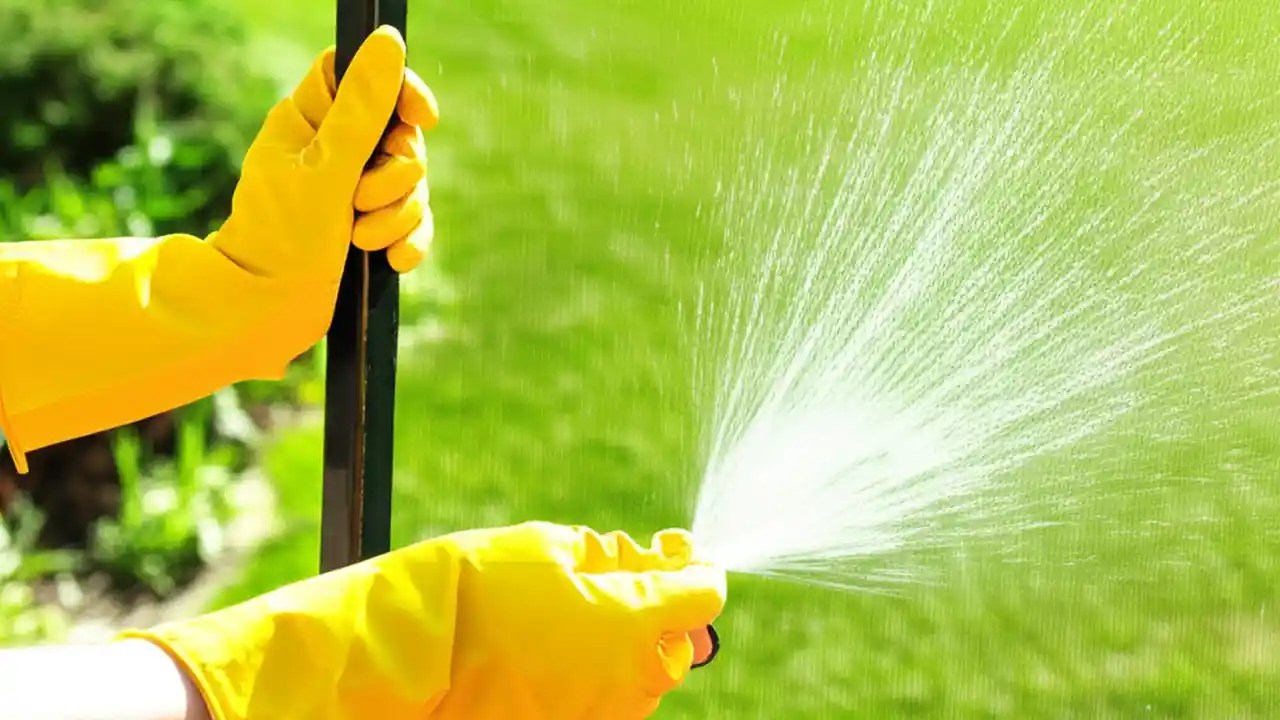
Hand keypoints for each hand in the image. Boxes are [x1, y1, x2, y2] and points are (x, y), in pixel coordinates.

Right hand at [125, 522, 726, 719]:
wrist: (412, 653)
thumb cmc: (479, 587)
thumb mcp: (553, 549)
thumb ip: (617, 558)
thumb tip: (654, 559)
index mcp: (634, 622)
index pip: (704, 592)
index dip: (695, 564)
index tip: (675, 549)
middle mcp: (630, 677)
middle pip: (683, 640)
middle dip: (666, 604)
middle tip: (625, 572)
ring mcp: (603, 711)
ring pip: (647, 674)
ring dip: (634, 638)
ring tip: (580, 607)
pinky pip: (609, 695)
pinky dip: (601, 667)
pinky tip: (560, 642)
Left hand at [209, 26, 436, 352]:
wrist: (266, 314)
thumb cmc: (282, 241)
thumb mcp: (327, 168)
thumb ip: (362, 107)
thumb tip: (388, 43)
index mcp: (309, 120)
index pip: (362, 74)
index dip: (400, 90)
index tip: (421, 119)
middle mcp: (333, 149)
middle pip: (400, 134)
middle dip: (396, 175)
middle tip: (361, 201)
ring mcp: (353, 190)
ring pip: (413, 181)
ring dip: (399, 215)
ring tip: (365, 240)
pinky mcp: (370, 227)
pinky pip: (415, 221)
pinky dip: (409, 240)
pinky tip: (392, 260)